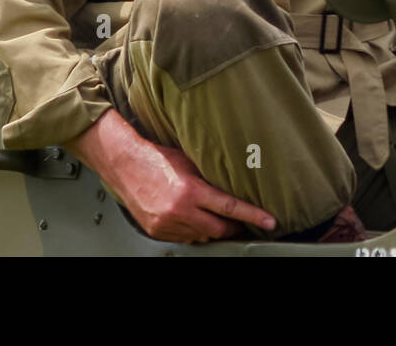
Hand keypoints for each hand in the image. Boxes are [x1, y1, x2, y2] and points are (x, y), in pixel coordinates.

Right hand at [67, 109, 275, 242]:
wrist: (125, 165)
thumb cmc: (157, 158)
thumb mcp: (190, 162)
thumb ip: (210, 176)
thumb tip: (234, 183)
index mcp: (190, 191)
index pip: (230, 207)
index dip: (253, 216)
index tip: (270, 222)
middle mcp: (179, 211)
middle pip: (218, 229)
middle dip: (234, 227)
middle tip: (244, 222)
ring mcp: (167, 224)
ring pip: (202, 236)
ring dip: (212, 229)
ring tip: (216, 217)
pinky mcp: (157, 231)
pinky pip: (184, 238)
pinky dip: (194, 231)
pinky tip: (195, 219)